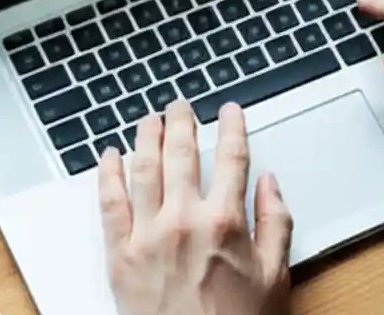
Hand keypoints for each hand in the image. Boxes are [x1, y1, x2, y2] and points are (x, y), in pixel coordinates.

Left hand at [98, 101, 291, 314]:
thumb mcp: (276, 278)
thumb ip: (276, 224)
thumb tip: (270, 184)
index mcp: (225, 223)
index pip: (230, 159)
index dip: (232, 128)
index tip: (230, 111)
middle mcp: (183, 221)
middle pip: (181, 153)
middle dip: (182, 121)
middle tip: (182, 105)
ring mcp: (147, 235)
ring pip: (142, 167)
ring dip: (145, 136)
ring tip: (150, 118)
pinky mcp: (119, 254)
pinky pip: (109, 202)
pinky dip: (108, 173)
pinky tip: (110, 156)